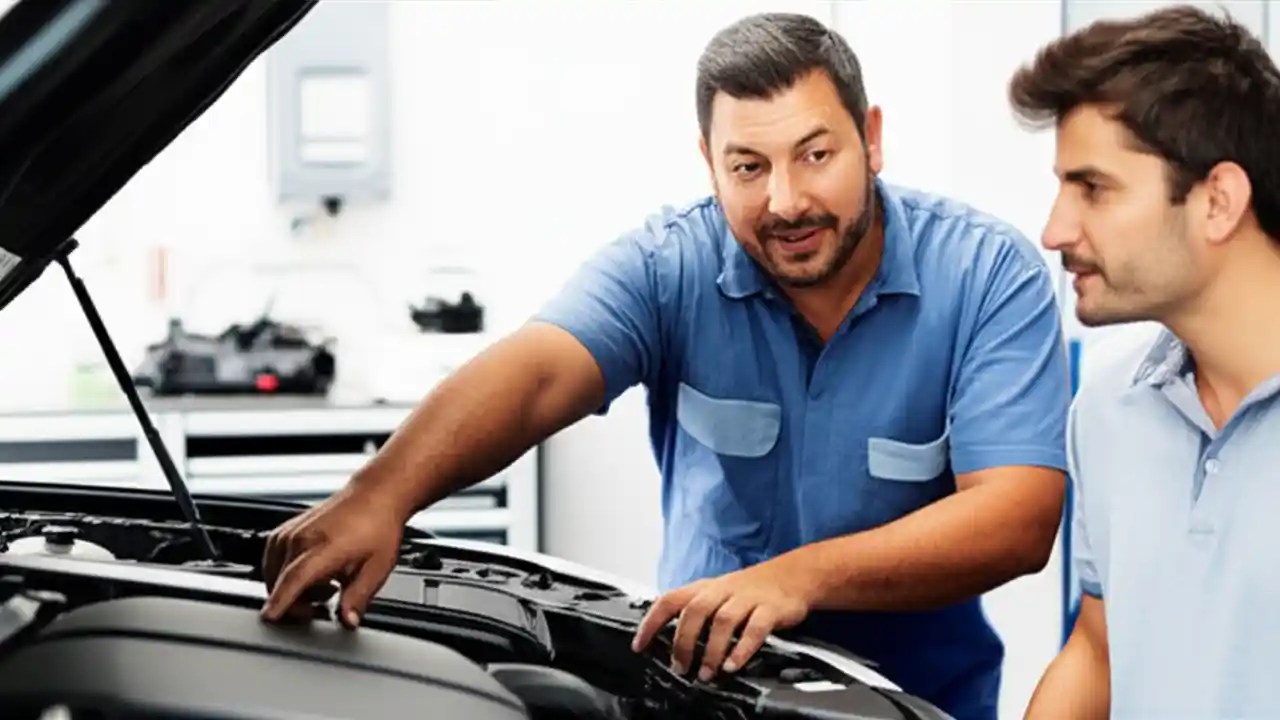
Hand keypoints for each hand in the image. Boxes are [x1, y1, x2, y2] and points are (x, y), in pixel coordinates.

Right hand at [260, 484, 406, 627]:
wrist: (375, 496)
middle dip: (294, 603)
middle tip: (323, 606)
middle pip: (279, 580)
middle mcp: (302, 537)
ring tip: (323, 587)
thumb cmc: (378, 527)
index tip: (270, 617)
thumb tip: (347, 621)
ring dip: (289, 588)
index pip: (295, 578)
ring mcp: (291, 531)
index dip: (281, 600)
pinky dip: (284, 573)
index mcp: (325, 546)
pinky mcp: (286, 529)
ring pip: (273, 572)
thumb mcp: (377, 568)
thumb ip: (358, 597)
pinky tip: (309, 575)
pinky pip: (273, 559)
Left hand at [630, 558, 813, 681]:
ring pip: (724, 621)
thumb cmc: (749, 589)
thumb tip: (666, 638)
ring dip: (711, 650)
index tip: (640, 645)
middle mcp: (723, 590)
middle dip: (684, 641)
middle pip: (696, 611)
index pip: (670, 599)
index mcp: (705, 587)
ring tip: (706, 673)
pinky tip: (733, 665)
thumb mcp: (717, 593)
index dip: (652, 622)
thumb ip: (695, 610)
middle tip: (680, 667)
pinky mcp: (770, 608)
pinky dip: (742, 649)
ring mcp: (747, 598)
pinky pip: (755, 628)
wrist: (793, 575)